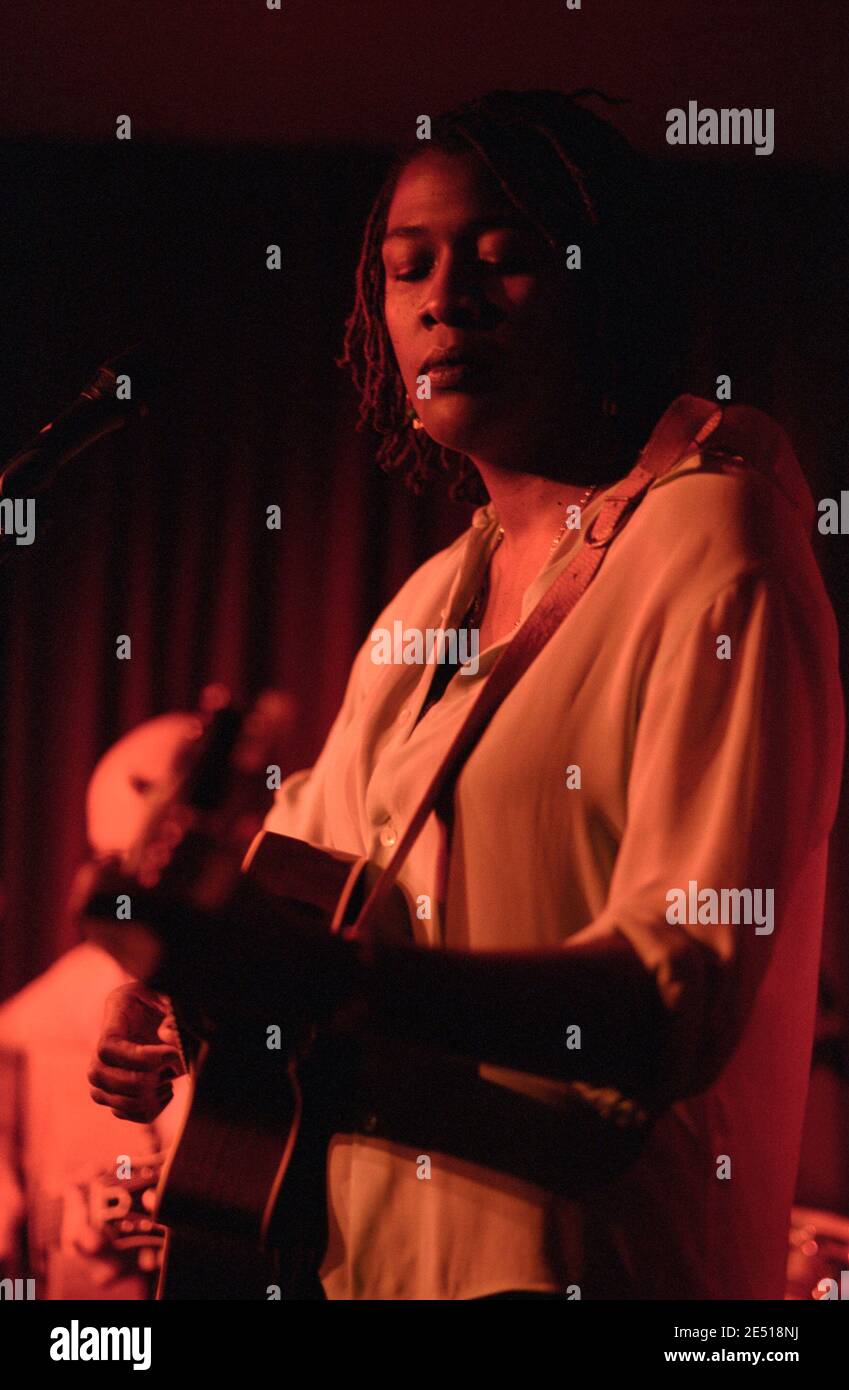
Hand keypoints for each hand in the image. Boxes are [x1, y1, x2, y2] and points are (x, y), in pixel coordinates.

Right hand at [88, 984, 184, 1122]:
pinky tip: (166, 1088)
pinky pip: (123, 1112)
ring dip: (148, 1095)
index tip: (171, 1054)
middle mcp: (101, 1041)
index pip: (107, 1047)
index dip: (139, 1058)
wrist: (173, 1007)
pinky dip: (148, 1109)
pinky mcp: (113, 1089)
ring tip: (170, 1076)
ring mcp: (104, 1069)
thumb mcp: (177, 995)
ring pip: (113, 1099)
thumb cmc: (176, 997)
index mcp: (117, 1009)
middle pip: (101, 1077)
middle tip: (172, 1064)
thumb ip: (175, 1015)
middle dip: (144, 1079)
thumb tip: (167, 1039)